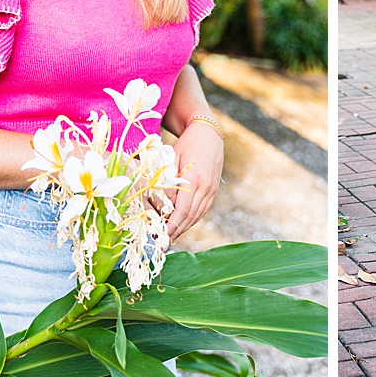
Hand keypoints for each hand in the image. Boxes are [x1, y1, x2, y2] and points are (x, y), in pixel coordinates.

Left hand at [165, 123, 222, 240]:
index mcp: (194, 180)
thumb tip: (166, 204)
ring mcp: (212, 189)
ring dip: (185, 227)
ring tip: (172, 237)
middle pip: (190, 216)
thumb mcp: (173, 160)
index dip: (172, 225)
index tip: (162, 235)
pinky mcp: (214, 189)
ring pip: (198, 215)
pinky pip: (203, 209)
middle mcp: (206, 187)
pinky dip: (193, 219)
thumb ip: (170, 182)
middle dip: (177, 231)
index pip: (182, 210)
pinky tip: (184, 224)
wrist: (208, 133)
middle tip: (164, 242)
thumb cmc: (186, 144)